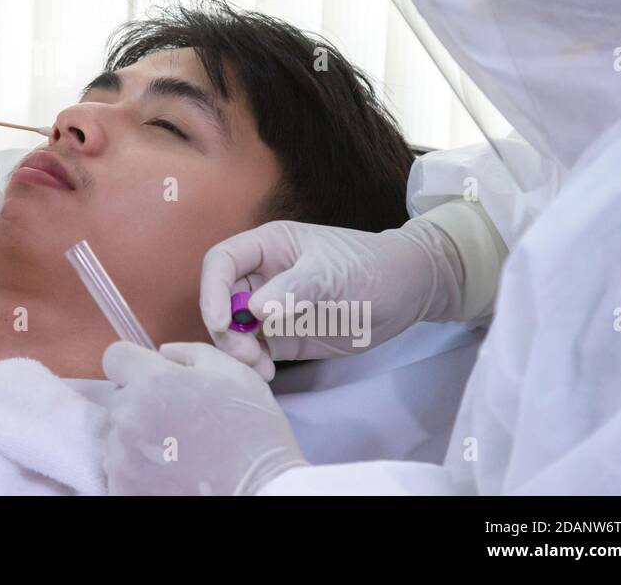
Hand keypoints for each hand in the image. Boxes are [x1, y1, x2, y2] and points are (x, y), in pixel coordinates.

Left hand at [102, 341, 306, 494]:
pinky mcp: (123, 487)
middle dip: (143, 403)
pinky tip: (174, 472)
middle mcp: (129, 416)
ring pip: (120, 435)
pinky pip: (122, 468)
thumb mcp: (233, 373)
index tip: (153, 379)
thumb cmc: (252, 430)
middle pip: (120, 398)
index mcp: (151, 381)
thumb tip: (163, 353)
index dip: (134, 365)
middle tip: (179, 421)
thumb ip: (189, 353)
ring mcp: (123, 457)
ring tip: (180, 451)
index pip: (115, 358)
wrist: (263, 491)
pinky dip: (142, 470)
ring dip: (142, 438)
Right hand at [199, 216, 463, 363]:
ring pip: (233, 330)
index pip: (221, 262)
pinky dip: (253, 364)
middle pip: (221, 301)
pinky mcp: (283, 337)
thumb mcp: (332, 274)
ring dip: (237, 352)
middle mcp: (261, 276)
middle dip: (225, 329)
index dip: (212, 290)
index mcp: (267, 247)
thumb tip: (256, 310)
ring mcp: (271, 308)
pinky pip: (255, 351)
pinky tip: (268, 373)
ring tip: (262, 368)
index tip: (221, 322)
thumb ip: (293, 289)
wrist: (409, 292)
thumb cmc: (370, 267)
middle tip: (246, 355)